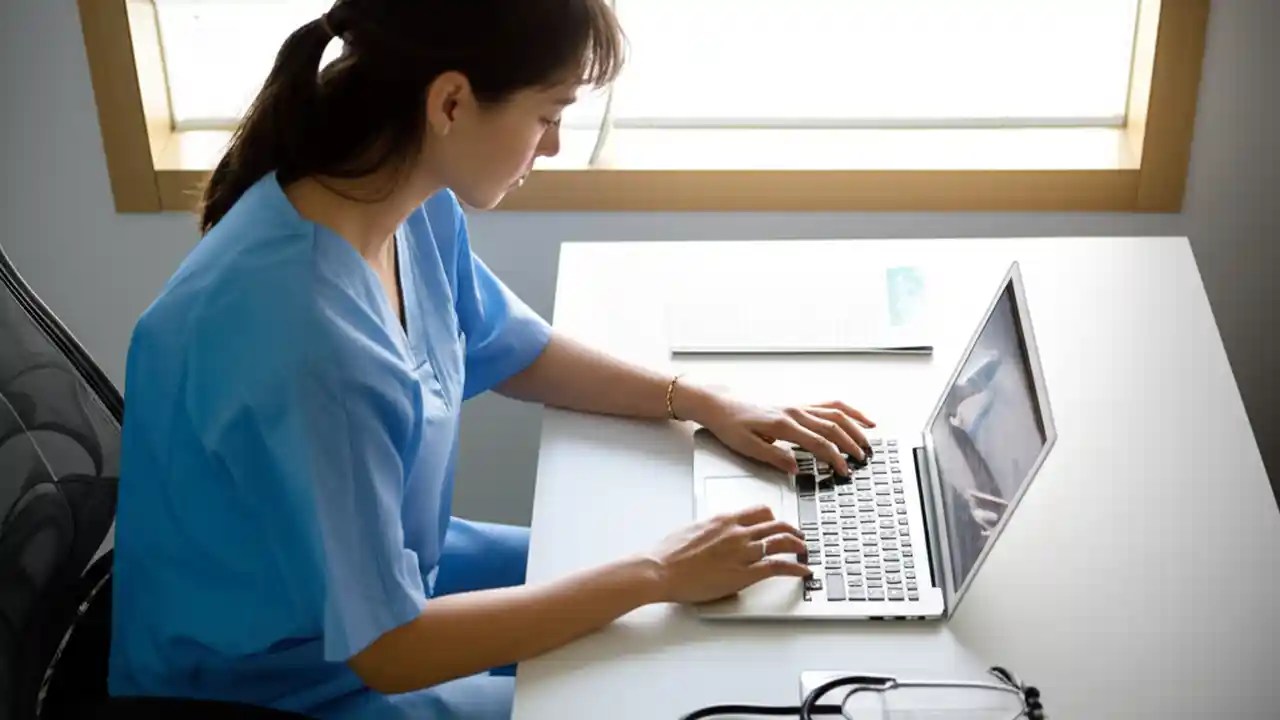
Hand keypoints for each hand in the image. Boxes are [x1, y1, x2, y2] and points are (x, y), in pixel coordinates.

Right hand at [647, 505, 809, 603]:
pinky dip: (796, 567)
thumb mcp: (692, 531)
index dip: (772, 517)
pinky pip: (779, 566)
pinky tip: (803, 571)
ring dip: (798, 545)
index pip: (758, 511)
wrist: (661, 569)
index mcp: (724, 520)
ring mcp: (743, 551)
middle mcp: (737, 531)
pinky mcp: (745, 572)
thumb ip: (710, 532)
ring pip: (782, 541)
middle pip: (775, 524)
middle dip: (790, 529)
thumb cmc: (669, 553)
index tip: (776, 522)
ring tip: (804, 550)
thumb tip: (715, 537)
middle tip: (797, 535)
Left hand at [690, 390, 875, 475]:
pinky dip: (847, 410)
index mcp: (783, 425)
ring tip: (868, 441)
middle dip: (850, 444)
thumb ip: (773, 457)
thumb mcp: (746, 446)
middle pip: (832, 426)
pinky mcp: (797, 405)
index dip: (835, 458)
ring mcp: (798, 406)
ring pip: (835, 413)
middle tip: (861, 461)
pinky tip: (859, 418)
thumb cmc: (731, 425)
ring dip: (854, 426)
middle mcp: (794, 412)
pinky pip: (828, 404)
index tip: (844, 472)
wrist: (721, 404)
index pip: (818, 443)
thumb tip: (795, 469)